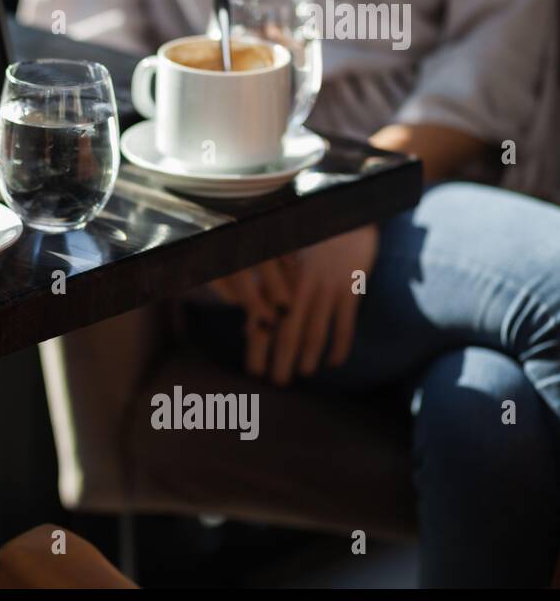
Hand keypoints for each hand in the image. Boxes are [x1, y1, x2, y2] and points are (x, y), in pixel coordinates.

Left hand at [214, 225, 376, 384]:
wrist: (344, 216)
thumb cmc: (308, 244)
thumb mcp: (282, 266)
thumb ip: (266, 296)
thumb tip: (248, 330)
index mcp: (282, 280)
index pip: (266, 319)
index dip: (259, 347)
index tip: (253, 371)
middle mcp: (301, 286)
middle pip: (289, 330)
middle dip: (282, 359)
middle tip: (276, 383)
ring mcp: (328, 287)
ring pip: (316, 330)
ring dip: (309, 356)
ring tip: (302, 374)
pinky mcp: (351, 289)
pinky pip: (345, 324)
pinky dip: (340, 346)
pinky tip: (334, 362)